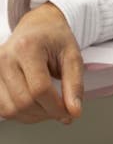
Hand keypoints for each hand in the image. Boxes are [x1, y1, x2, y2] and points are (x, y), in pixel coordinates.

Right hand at [0, 2, 82, 123]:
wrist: (38, 26)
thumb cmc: (55, 38)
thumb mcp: (73, 56)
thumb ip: (74, 84)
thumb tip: (74, 112)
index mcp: (27, 47)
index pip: (40, 89)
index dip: (57, 107)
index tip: (69, 112)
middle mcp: (6, 57)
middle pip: (24, 102)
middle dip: (47, 113)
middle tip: (62, 110)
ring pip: (11, 110)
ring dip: (33, 117)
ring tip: (49, 107)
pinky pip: (2, 109)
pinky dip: (21, 114)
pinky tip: (35, 105)